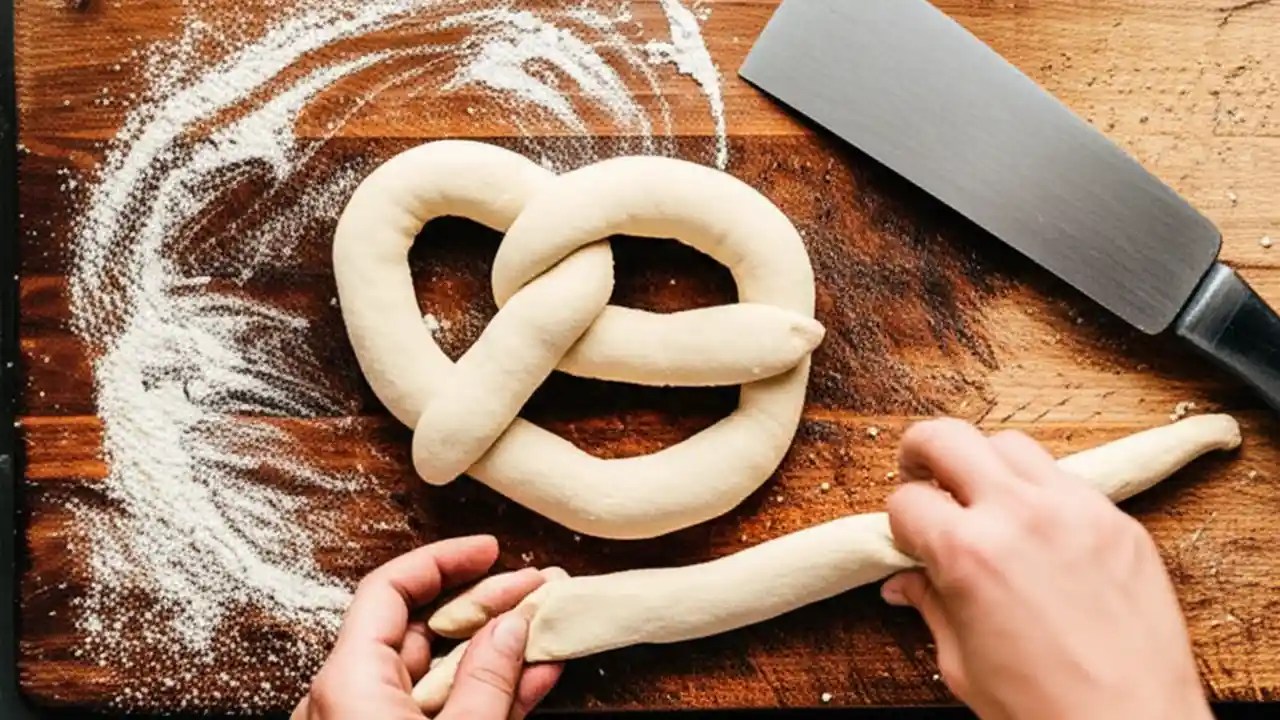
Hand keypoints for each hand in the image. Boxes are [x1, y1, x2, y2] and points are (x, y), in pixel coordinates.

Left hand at [293, 536, 561, 719]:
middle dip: (485, 607)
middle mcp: (349, 699)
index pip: (388, 591)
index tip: (489, 551)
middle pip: (418, 629)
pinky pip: (437, 711)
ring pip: (435, 674)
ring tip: (546, 628)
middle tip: (535, 590)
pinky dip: (482, 694)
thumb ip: (486, 680)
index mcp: (348, 683)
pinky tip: (533, 675)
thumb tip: (510, 627)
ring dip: (495, 652)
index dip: (442, 562)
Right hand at [882, 419, 1211, 719]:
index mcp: (969, 554)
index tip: (906, 538)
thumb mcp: (962, 664)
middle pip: (948, 437)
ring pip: (1011, 444)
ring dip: (985, 463)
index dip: (897, 521)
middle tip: (921, 475)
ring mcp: (1076, 512)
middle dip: (921, 452)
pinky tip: (1038, 530)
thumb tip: (906, 582)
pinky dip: (1041, 493)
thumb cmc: (1046, 710)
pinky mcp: (1118, 522)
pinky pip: (1067, 480)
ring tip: (983, 499)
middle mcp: (1020, 516)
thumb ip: (932, 606)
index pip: (907, 500)